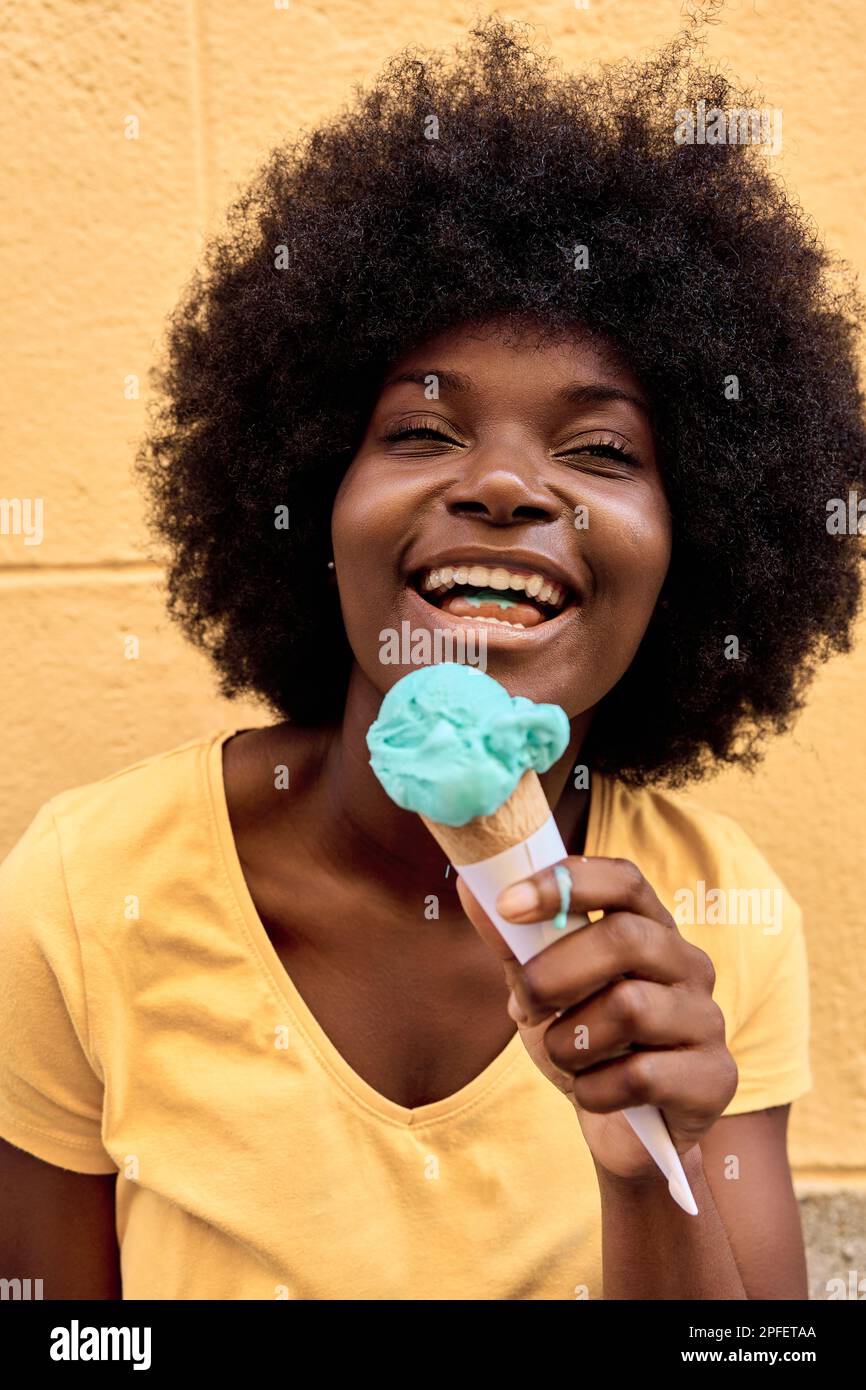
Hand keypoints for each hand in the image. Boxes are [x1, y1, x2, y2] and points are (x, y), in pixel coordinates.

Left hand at [455, 856, 738, 1183]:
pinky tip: (594, 1093)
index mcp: (648, 927)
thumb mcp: (541, 991)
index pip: (622, 879)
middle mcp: (688, 963)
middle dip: (555, 974)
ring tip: (567, 1056)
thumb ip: (514, 944)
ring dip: (572, 1041)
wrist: (621, 1131)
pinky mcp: (715, 1077)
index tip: (506, 904)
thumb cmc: (584, 1043)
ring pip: (630, 1007)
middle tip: (525, 1005)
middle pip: (626, 939)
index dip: (565, 884)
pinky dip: (596, 1090)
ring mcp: (708, 1018)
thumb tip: (473, 889)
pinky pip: (642, 1075)